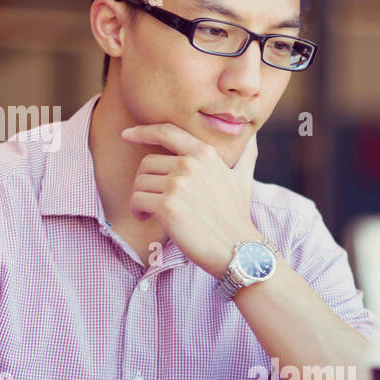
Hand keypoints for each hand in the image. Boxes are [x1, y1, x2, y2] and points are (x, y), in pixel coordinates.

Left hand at [120, 123, 259, 278]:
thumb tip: (252, 136)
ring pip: (139, 182)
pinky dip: (136, 210)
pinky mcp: (168, 206)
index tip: (127, 134)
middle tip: (152, 199)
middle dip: (145, 182)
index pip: (167, 132)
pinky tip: (146, 219)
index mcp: (205, 153)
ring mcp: (179, 184)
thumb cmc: (236, 216)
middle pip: (147, 163)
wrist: (238, 248)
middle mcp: (191, 164)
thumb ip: (245, 155)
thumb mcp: (243, 179)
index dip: (143, 131)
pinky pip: (137, 200)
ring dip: (140, 198)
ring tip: (150, 212)